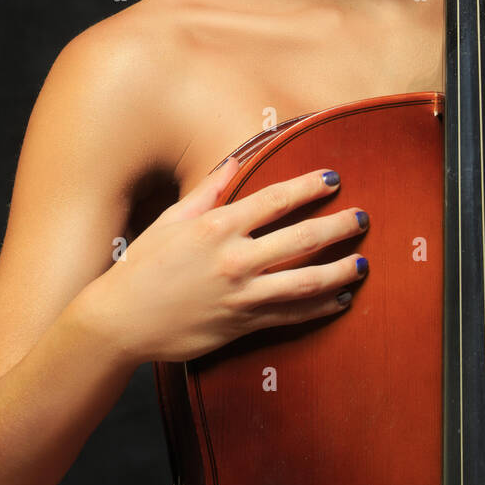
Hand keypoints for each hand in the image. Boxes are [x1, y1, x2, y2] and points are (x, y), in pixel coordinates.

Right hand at [84, 157, 368, 362]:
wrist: (120, 322)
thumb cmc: (142, 266)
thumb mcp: (171, 219)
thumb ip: (208, 190)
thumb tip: (235, 159)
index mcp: (217, 227)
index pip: (276, 200)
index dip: (310, 187)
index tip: (334, 179)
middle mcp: (234, 260)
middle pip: (301, 238)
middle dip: (338, 226)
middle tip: (364, 217)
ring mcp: (241, 296)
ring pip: (305, 281)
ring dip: (340, 269)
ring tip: (364, 261)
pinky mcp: (242, 325)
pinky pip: (291, 316)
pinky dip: (320, 307)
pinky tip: (341, 298)